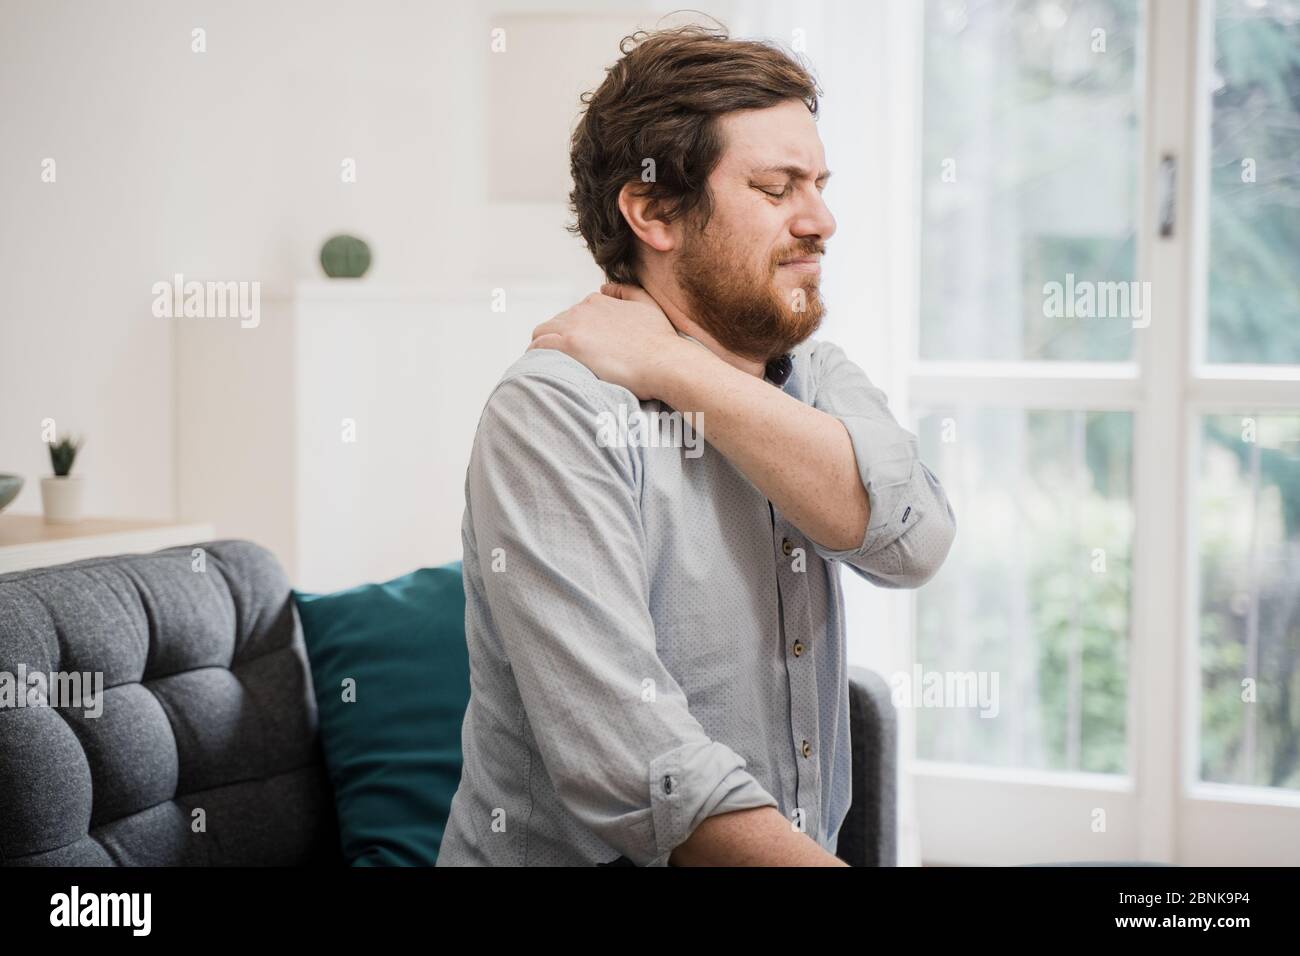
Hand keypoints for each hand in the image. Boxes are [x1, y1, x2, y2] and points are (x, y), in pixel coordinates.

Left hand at [528, 283, 688, 400]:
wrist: (664, 361)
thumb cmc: (660, 340)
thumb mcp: (647, 304)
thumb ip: (625, 291)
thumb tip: (603, 286)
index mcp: (598, 300)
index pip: (573, 314)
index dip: (574, 332)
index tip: (580, 349)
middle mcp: (583, 309)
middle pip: (556, 323)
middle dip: (558, 340)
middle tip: (567, 362)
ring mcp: (574, 326)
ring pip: (542, 332)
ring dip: (543, 347)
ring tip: (551, 366)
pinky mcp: (569, 345)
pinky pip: (538, 346)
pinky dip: (536, 355)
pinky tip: (543, 367)